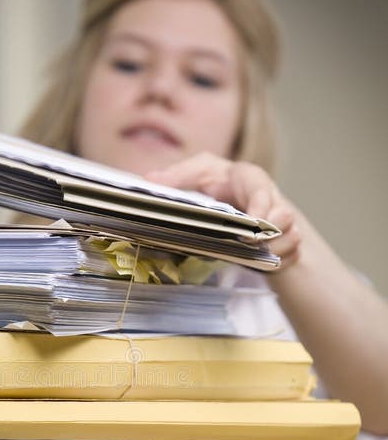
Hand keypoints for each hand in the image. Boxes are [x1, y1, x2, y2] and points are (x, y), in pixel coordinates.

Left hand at [147, 152, 304, 268]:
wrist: (239, 197)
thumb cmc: (217, 183)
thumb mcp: (197, 173)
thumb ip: (176, 177)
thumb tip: (148, 182)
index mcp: (249, 179)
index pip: (262, 189)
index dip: (258, 209)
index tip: (249, 227)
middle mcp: (271, 198)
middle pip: (284, 217)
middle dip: (268, 236)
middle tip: (248, 246)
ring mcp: (282, 221)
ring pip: (291, 238)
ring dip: (272, 252)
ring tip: (251, 259)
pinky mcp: (285, 241)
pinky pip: (291, 255)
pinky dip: (277, 263)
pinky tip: (258, 265)